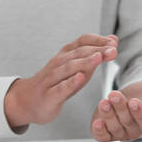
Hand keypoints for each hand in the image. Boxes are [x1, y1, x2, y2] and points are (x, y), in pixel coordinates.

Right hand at [3, 34, 117, 131]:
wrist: (28, 101)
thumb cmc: (57, 83)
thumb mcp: (76, 68)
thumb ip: (94, 54)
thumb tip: (113, 40)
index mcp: (65, 55)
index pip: (81, 41)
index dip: (97, 40)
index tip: (113, 42)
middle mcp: (58, 63)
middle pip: (78, 54)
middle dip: (97, 50)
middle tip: (113, 50)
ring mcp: (52, 79)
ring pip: (69, 68)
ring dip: (85, 62)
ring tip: (99, 58)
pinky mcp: (50, 95)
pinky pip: (60, 88)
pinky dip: (70, 82)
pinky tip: (81, 78)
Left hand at [90, 78, 141, 141]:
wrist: (130, 96)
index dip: (140, 113)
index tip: (134, 101)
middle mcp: (135, 129)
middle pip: (128, 122)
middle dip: (120, 108)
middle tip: (115, 94)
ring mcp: (120, 132)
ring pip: (114, 128)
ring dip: (108, 115)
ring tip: (104, 102)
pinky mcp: (107, 132)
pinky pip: (103, 137)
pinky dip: (99, 131)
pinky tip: (97, 122)